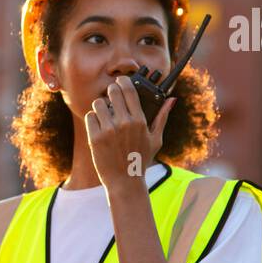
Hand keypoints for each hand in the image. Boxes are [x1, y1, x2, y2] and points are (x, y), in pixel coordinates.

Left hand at [85, 75, 175, 189]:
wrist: (125, 181)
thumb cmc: (141, 160)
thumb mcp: (156, 139)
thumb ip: (162, 117)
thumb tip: (172, 99)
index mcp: (140, 120)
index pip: (129, 89)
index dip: (122, 81)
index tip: (120, 80)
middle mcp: (124, 123)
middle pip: (112, 92)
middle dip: (110, 92)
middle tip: (110, 97)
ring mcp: (108, 130)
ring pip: (97, 103)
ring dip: (100, 107)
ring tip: (104, 114)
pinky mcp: (95, 138)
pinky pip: (89, 117)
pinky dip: (93, 120)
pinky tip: (98, 126)